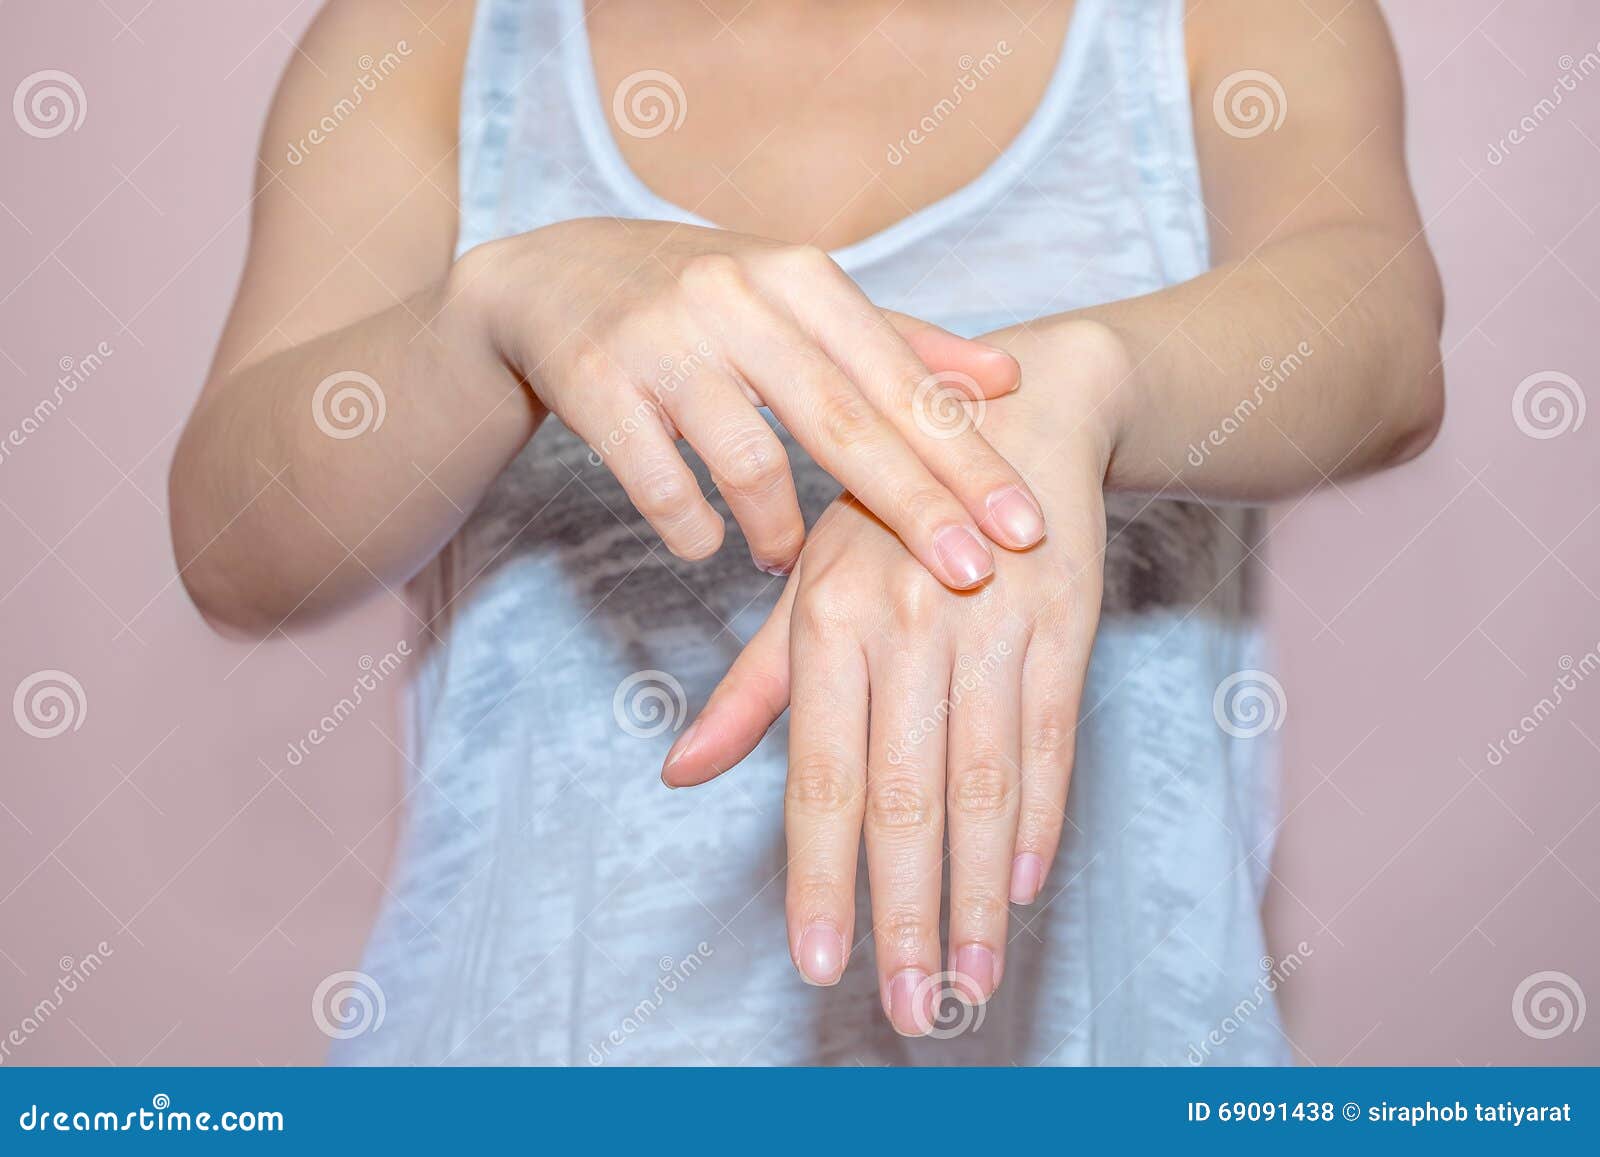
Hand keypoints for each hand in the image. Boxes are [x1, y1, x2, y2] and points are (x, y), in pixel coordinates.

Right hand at [453, 218, 1044, 585]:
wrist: (550, 278)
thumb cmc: (702, 298)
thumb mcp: (799, 298)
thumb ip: (901, 341)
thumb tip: (1008, 378)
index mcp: (800, 275)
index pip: (901, 380)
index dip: (966, 458)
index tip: (1024, 527)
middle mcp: (736, 297)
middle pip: (843, 421)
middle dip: (915, 506)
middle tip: (970, 577)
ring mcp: (662, 341)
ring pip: (749, 462)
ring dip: (780, 532)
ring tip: (790, 564)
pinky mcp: (597, 385)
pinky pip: (661, 487)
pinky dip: (695, 531)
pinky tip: (710, 545)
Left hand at [659, 321, 1126, 1032]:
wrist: (1018, 418)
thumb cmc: (890, 516)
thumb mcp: (812, 584)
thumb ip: (754, 686)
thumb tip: (678, 771)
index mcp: (828, 619)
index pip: (820, 776)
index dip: (820, 877)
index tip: (820, 965)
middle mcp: (906, 627)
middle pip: (905, 797)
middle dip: (903, 913)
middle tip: (904, 1007)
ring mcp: (991, 627)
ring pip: (983, 785)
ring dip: (974, 893)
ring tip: (967, 979)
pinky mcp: (1064, 627)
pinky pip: (1050, 742)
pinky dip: (1039, 821)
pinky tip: (1020, 888)